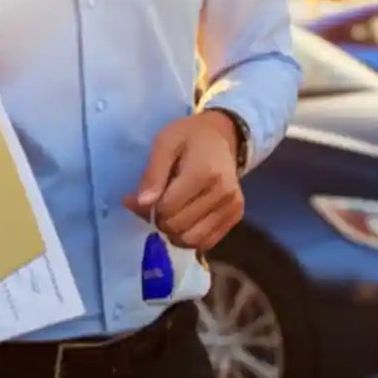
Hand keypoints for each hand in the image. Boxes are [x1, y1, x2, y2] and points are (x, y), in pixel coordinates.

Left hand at [124, 111, 243, 250]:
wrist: (221, 135)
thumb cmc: (188, 137)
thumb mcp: (164, 143)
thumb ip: (152, 174)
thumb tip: (142, 204)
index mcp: (204, 172)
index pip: (168, 208)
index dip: (150, 208)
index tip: (146, 197)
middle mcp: (223, 193)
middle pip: (179, 226)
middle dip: (161, 220)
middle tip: (157, 205)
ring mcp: (232, 206)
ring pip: (192, 240)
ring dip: (174, 233)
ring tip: (171, 214)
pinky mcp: (235, 216)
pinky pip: (207, 242)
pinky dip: (191, 237)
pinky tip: (186, 221)